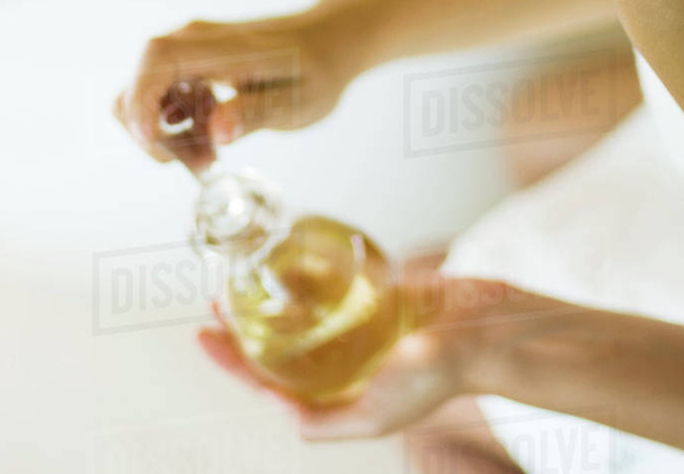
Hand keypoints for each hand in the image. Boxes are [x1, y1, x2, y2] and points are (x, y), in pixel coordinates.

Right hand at [112, 9, 355, 164]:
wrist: (328, 41)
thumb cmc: (318, 71)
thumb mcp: (297, 103)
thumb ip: (255, 113)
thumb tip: (217, 131)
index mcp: (221, 47)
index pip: (156, 61)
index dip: (141, 105)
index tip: (157, 146)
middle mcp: (196, 39)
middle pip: (140, 80)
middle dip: (151, 131)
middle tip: (197, 164)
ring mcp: (192, 47)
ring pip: (147, 90)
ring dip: (165, 132)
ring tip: (209, 157)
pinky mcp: (194, 59)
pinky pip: (165, 90)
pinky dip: (176, 121)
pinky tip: (212, 136)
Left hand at [196, 260, 471, 440]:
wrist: (478, 329)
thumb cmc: (436, 374)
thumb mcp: (378, 416)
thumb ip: (327, 423)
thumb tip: (279, 413)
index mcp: (337, 396)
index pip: (268, 380)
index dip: (232, 361)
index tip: (204, 335)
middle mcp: (339, 362)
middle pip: (275, 344)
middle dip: (240, 326)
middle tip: (213, 299)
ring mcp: (352, 327)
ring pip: (296, 314)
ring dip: (266, 298)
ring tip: (239, 278)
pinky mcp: (368, 295)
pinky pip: (328, 283)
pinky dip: (303, 275)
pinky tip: (282, 260)